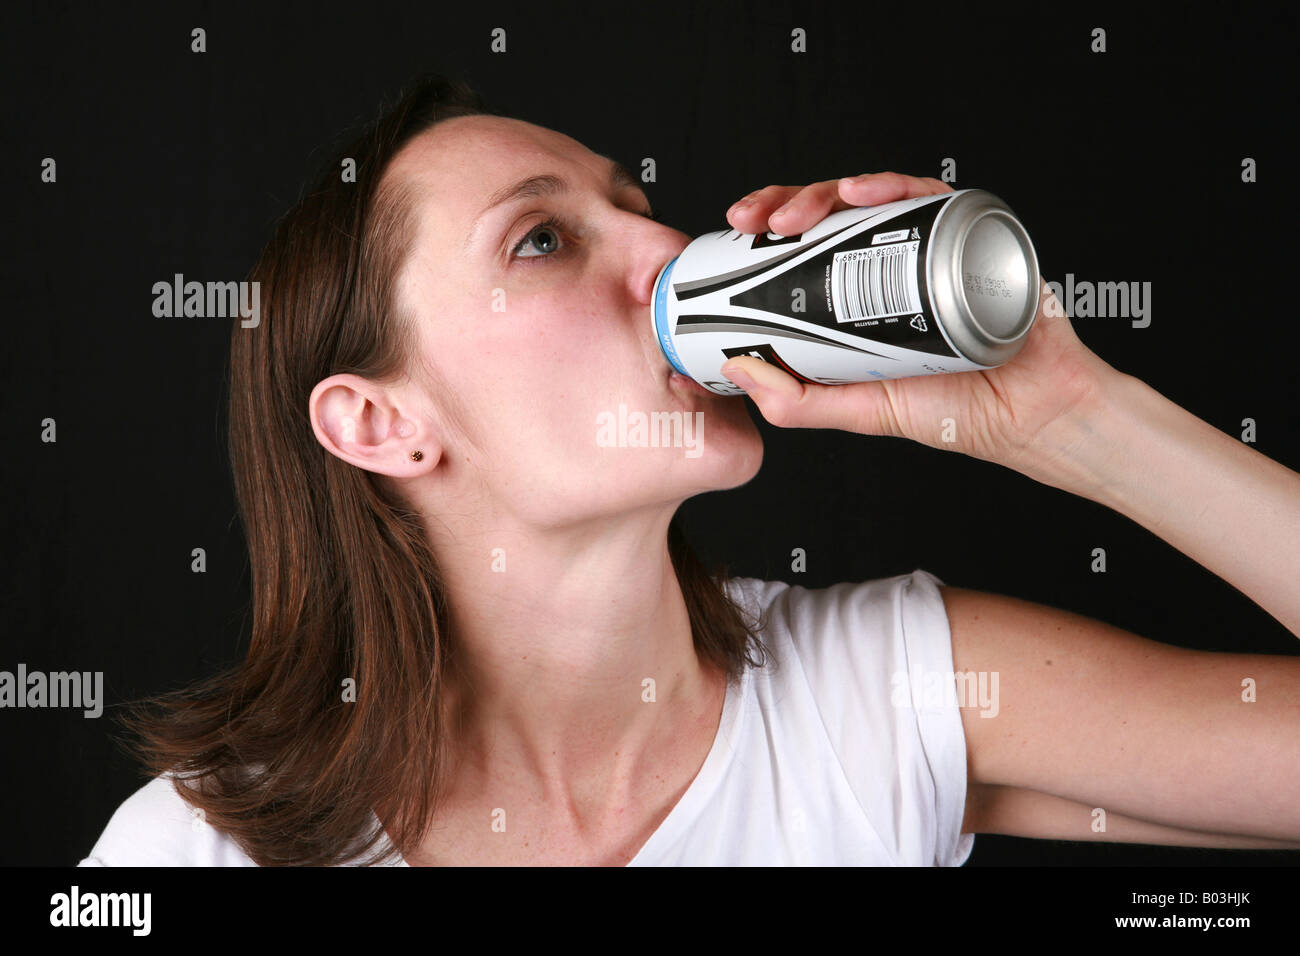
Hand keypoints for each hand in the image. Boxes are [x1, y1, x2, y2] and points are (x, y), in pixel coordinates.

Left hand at [720, 172, 1119, 476]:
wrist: (1034, 415)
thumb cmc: (958, 411)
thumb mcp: (858, 410)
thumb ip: (798, 401)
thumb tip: (737, 371)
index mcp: (861, 296)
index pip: (806, 246)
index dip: (768, 230)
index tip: (735, 233)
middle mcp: (894, 261)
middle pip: (831, 214)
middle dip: (784, 204)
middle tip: (755, 220)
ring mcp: (932, 243)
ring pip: (871, 196)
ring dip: (826, 192)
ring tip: (796, 216)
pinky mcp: (971, 232)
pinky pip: (930, 196)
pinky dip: (894, 187)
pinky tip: (863, 195)